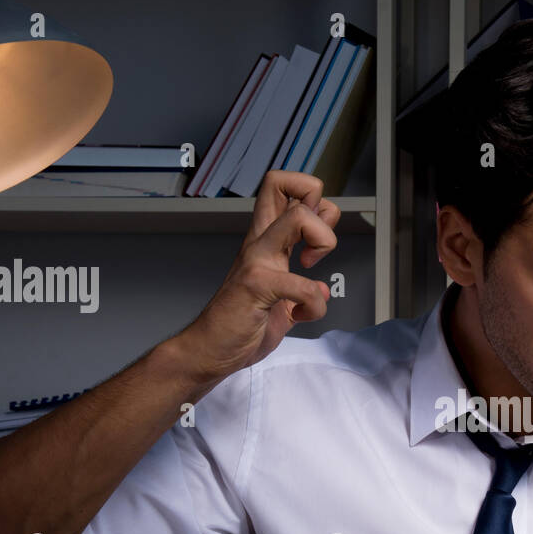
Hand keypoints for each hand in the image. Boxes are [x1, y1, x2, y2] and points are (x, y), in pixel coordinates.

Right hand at [177, 171, 340, 384]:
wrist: (209, 351)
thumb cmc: (237, 326)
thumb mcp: (278, 302)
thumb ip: (300, 290)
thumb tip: (322, 288)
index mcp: (264, 241)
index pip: (281, 188)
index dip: (312, 202)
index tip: (313, 240)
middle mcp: (259, 243)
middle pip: (282, 181)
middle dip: (319, 205)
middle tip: (315, 246)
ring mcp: (257, 261)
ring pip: (300, 216)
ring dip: (323, 241)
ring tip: (310, 270)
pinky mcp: (257, 286)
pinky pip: (306, 285)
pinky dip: (315, 306)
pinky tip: (301, 315)